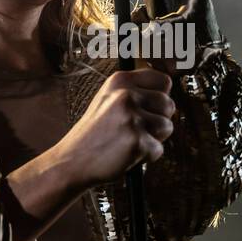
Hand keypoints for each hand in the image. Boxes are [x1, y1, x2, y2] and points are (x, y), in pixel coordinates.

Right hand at [52, 68, 175, 187]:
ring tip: (129, 140)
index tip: (151, 108)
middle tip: (135, 130)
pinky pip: (158, 149)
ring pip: (167, 126)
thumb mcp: (109, 99)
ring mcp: (132, 117)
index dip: (162, 96)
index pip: (163, 81)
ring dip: (154, 138)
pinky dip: (146, 156)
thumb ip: (136, 91)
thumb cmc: (95, 133)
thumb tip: (168, 93)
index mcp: (120, 80)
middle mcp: (126, 95)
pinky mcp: (137, 141)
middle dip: (158, 119)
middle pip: (168, 104)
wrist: (73, 160)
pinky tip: (126, 153)